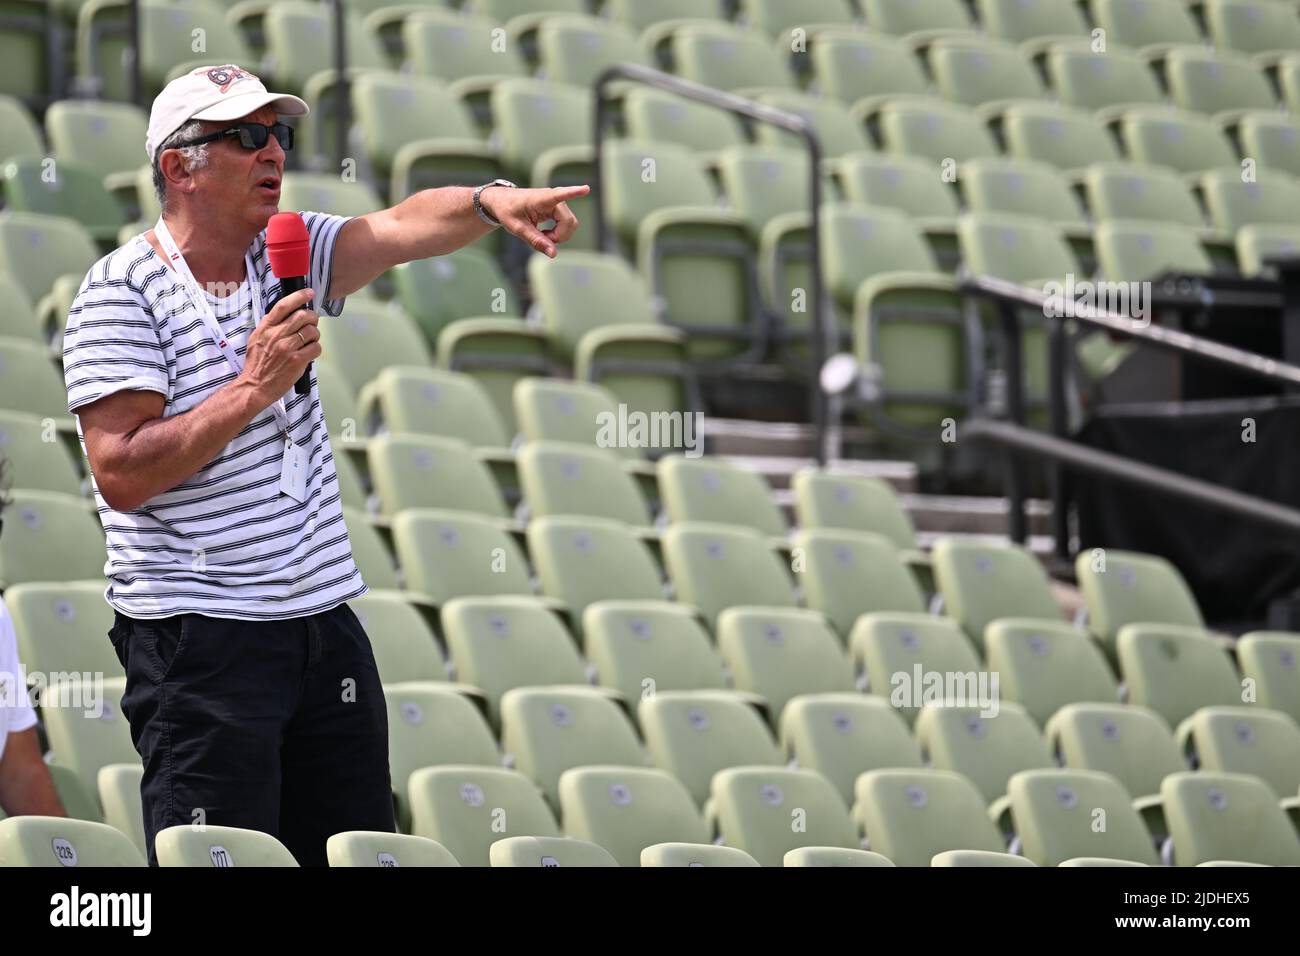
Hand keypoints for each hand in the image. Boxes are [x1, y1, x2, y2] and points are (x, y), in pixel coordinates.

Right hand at [238, 287, 320, 406]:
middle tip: (313, 322)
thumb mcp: (256, 339)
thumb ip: (270, 327)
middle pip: (302, 316)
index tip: (309, 293)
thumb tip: (287, 316)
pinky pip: (316, 348)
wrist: (255, 386)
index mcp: (265, 328)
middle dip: (312, 317)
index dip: (299, 296)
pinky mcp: (297, 360)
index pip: (283, 306)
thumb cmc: (256, 364)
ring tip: (310, 340)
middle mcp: (276, 335)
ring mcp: (287, 347)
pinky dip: (316, 349)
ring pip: (311, 331)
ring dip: (315, 335)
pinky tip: (310, 353)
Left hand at [481, 184, 589, 257]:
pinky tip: (546, 232)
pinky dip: (559, 232)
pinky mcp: (559, 208)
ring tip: (542, 235)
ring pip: (571, 224)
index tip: (586, 188)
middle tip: (542, 239)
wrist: (503, 201)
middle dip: (559, 236)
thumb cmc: (508, 211)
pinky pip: (567, 224)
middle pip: (569, 222)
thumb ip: (536, 241)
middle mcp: (553, 198)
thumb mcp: (517, 229)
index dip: (573, 192)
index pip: (559, 195)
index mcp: (540, 199)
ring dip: (559, 235)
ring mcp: (558, 203)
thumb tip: (554, 254)